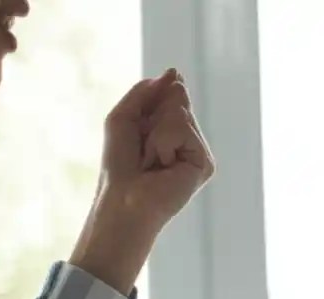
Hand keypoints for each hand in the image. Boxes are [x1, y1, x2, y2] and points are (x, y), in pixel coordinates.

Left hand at [70, 68, 214, 293]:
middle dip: (151, 117)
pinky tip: (163, 165)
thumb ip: (145, 92)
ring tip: (151, 159)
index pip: (170, 92)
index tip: (140, 125)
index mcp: (169, 129)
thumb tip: (174, 74)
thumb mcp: (124, 117)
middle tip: (143, 149)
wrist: (123, 199)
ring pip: (180, 112)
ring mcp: (197, 151)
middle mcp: (187, 138)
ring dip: (155, 133)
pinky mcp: (205, 163)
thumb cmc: (119, 165)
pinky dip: (165, 141)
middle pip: (177, 98)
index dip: (155, 96)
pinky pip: (184, 127)